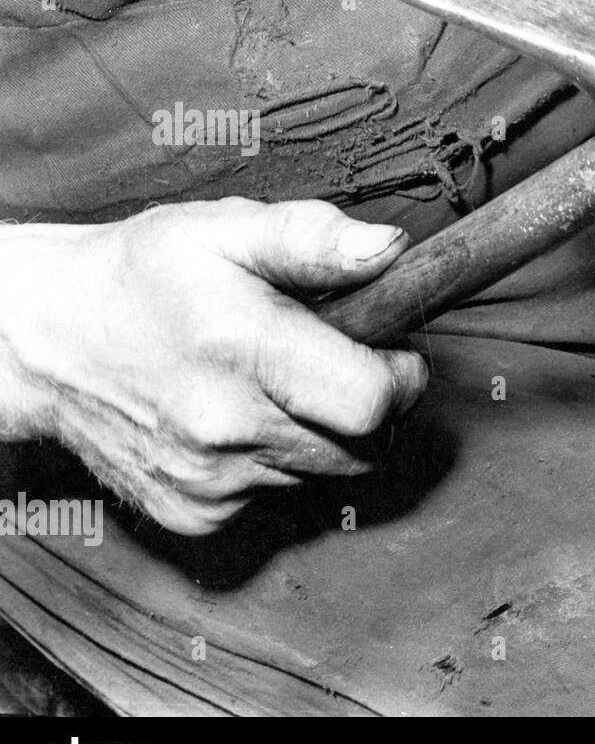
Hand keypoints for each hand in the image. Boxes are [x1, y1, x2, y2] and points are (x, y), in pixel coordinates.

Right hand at [0, 198, 427, 534]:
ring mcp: (210, 481)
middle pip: (365, 446)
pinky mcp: (196, 513)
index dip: (399, 375)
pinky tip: (244, 419)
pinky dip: (278, 462)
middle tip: (334, 362)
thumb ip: (312, 239)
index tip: (386, 350)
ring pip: (326, 472)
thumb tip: (389, 249)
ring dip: (325, 434)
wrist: (46, 342)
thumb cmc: (141, 276)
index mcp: (242, 350)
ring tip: (279, 384)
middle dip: (370, 406)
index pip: (371, 401)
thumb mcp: (224, 230)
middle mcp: (227, 427)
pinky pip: (279, 498)